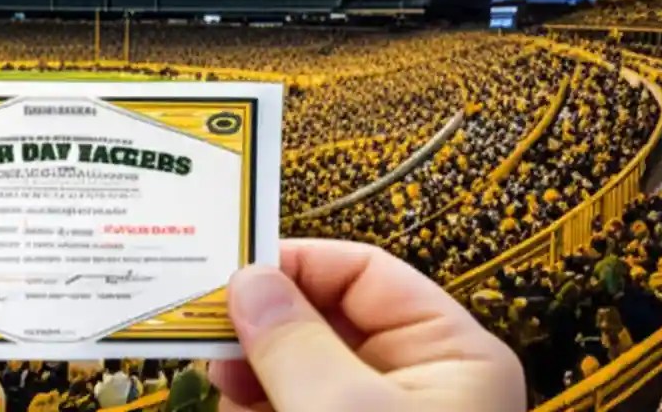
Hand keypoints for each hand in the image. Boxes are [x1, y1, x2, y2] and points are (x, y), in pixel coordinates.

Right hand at [210, 239, 524, 410]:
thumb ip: (294, 343)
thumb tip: (249, 280)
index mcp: (453, 356)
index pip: (367, 274)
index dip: (297, 265)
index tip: (232, 274)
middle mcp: (421, 384)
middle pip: (327, 321)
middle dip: (266, 326)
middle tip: (208, 328)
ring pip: (302, 371)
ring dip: (253, 372)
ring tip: (217, 376)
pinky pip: (295, 408)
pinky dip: (257, 406)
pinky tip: (235, 407)